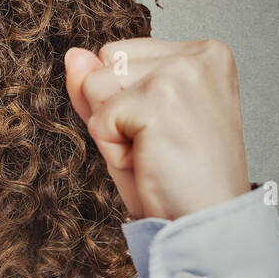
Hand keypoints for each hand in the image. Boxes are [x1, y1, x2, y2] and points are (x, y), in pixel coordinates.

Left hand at [63, 38, 250, 220]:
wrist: (205, 223)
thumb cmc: (178, 179)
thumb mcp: (133, 121)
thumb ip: (102, 83)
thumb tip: (74, 55)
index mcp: (203, 54)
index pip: (119, 54)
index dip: (124, 99)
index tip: (165, 129)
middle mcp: (199, 56)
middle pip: (105, 63)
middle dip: (115, 109)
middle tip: (158, 144)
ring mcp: (181, 73)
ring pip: (94, 85)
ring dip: (112, 130)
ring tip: (153, 152)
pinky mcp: (159, 100)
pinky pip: (99, 120)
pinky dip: (113, 150)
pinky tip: (150, 161)